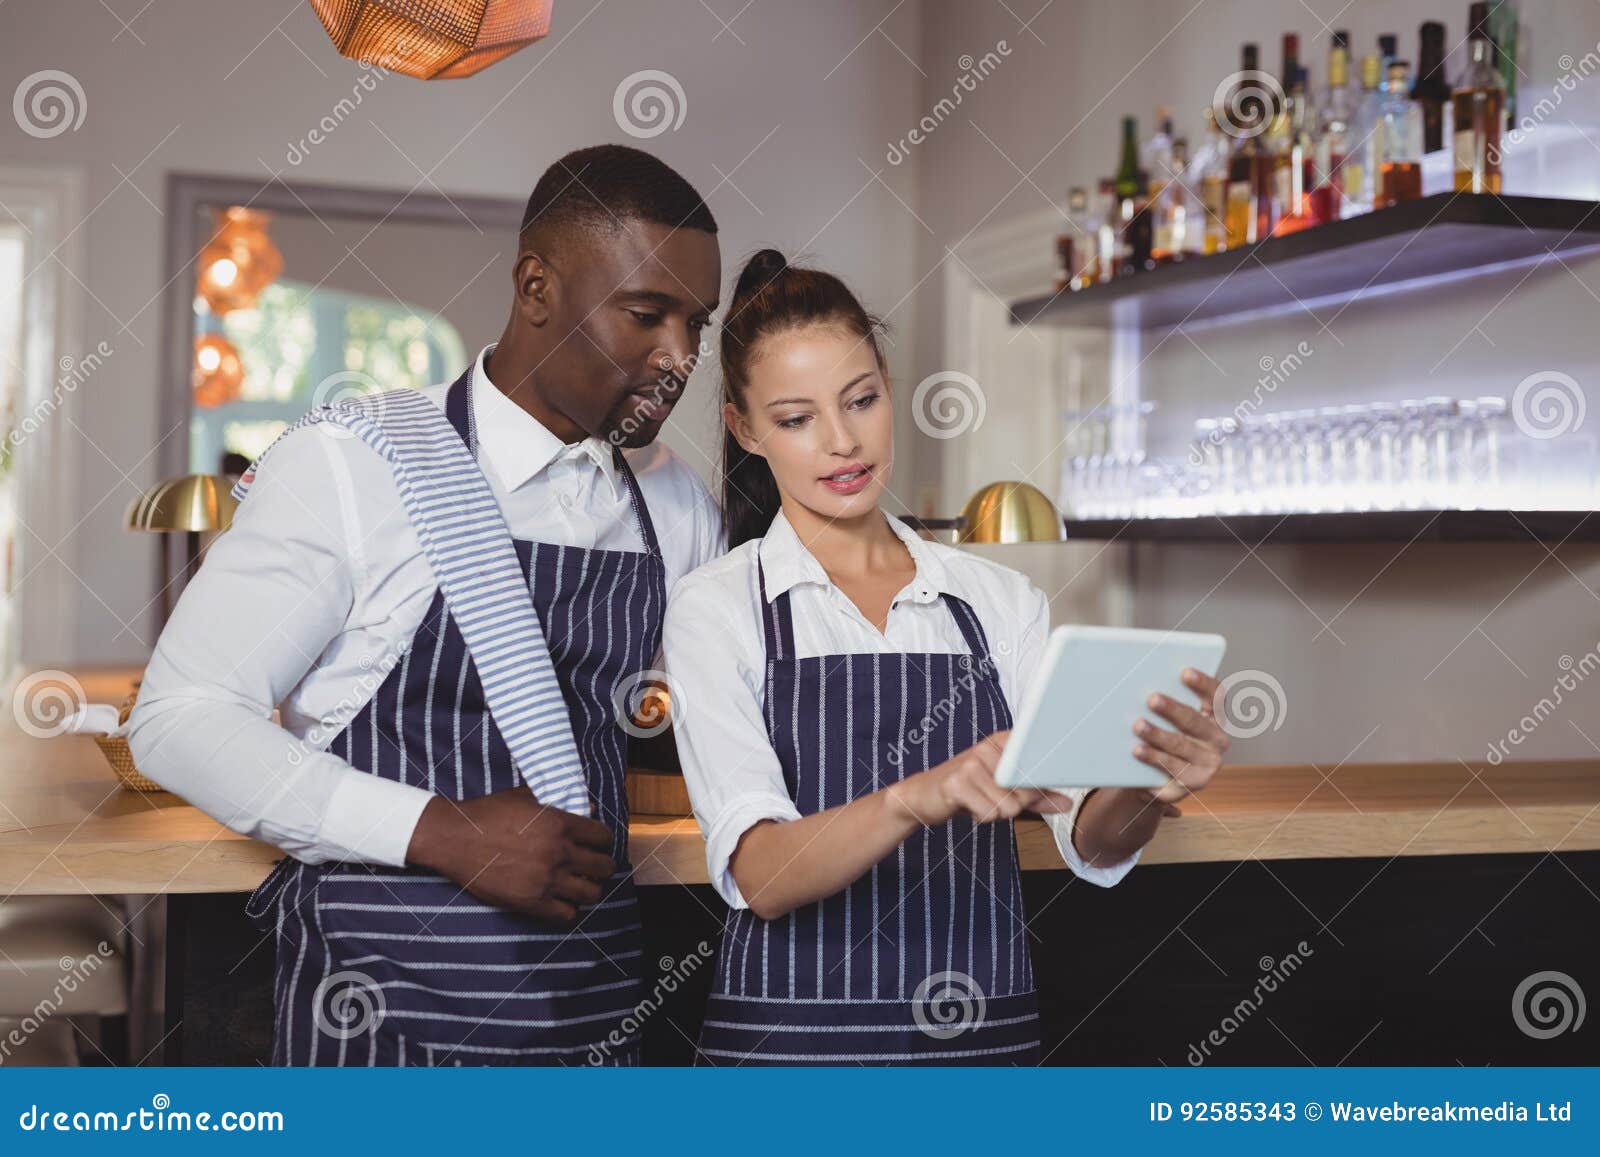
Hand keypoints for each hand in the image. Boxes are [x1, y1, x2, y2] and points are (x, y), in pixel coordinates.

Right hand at [405, 787, 616, 921]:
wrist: (455, 838)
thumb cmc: (488, 814)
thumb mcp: (525, 797)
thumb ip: (559, 802)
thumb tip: (588, 809)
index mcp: (559, 824)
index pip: (602, 837)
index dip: (602, 841)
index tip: (596, 845)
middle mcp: (558, 853)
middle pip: (603, 867)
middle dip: (601, 866)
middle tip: (591, 867)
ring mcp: (546, 880)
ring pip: (591, 893)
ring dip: (588, 889)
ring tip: (579, 885)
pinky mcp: (530, 902)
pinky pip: (567, 914)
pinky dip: (568, 908)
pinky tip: (560, 899)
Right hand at [889, 732, 1069, 825]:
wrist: (922, 795)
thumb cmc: (968, 790)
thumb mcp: (1004, 790)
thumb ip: (1036, 796)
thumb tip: (1068, 804)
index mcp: (1004, 741)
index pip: (1039, 764)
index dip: (1044, 781)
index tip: (1048, 782)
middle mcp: (988, 747)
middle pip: (1026, 791)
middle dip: (1015, 804)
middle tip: (992, 797)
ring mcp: (971, 763)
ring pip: (1010, 806)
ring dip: (996, 813)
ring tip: (978, 801)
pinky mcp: (957, 783)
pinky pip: (990, 813)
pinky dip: (982, 817)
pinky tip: (968, 806)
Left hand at [1131, 667, 1230, 809]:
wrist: (1149, 775)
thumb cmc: (1158, 735)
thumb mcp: (1163, 717)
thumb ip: (1161, 699)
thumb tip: (1136, 679)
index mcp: (1213, 715)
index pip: (1215, 695)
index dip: (1202, 683)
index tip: (1184, 671)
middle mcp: (1216, 739)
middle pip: (1195, 720)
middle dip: (1172, 709)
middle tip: (1151, 699)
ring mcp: (1207, 763)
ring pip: (1181, 745)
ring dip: (1158, 735)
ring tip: (1138, 725)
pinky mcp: (1193, 783)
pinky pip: (1172, 769)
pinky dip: (1153, 759)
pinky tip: (1138, 750)